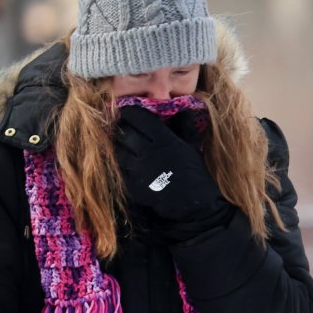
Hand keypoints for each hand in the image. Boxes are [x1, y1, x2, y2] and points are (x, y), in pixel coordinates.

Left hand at [114, 106, 234, 239]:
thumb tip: (181, 108)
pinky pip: (120, 169)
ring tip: (127, 146)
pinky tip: (131, 164)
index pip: (137, 117)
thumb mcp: (192, 146)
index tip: (131, 112)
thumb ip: (184, 126)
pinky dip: (123, 164)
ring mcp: (138, 170)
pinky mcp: (132, 186)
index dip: (131, 113)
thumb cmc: (194, 173)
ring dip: (120, 146)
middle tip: (125, 127)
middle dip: (122, 128)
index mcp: (164, 139)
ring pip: (118, 150)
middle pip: (123, 132)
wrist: (193, 205)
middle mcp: (148, 152)